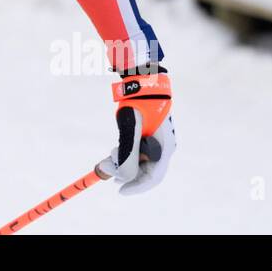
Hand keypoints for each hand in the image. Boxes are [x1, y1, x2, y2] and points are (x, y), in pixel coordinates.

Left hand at [98, 65, 174, 194]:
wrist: (142, 80)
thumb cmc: (138, 101)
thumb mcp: (130, 127)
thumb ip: (127, 152)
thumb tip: (122, 177)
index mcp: (165, 147)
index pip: (153, 178)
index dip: (136, 187)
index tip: (119, 190)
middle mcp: (165, 148)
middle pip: (146, 172)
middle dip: (125, 173)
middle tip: (106, 168)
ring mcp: (158, 142)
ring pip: (140, 162)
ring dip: (124, 162)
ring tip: (110, 154)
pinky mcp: (151, 137)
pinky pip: (139, 153)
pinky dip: (126, 154)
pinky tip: (116, 148)